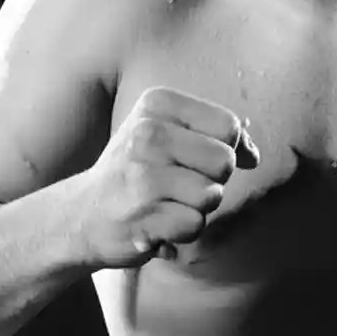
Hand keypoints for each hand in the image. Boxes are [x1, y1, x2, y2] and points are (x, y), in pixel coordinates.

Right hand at [78, 86, 258, 267]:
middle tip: (179, 184)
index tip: (197, 158)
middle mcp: (147, 134)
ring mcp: (142, 176)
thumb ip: (219, 138)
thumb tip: (254, 155)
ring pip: (212, 196)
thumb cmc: (137, 170)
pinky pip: (195, 226)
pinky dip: (183, 231)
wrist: (82, 214)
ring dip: (197, 208)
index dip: (226, 148)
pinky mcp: (142, 216)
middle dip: (213, 180)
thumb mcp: (170, 134)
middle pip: (224, 161)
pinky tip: (158, 222)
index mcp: (157, 104)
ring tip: (166, 202)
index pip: (229, 126)